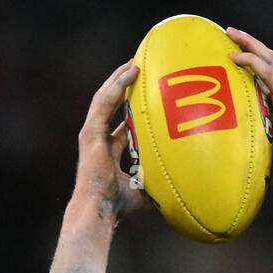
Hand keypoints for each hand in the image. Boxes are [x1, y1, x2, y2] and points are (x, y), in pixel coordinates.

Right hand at [72, 59, 148, 220]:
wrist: (98, 210)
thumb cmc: (118, 206)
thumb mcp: (143, 189)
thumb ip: (156, 182)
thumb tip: (181, 186)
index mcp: (108, 151)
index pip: (120, 124)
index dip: (131, 109)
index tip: (146, 97)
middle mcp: (98, 139)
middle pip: (111, 104)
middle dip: (123, 86)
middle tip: (140, 69)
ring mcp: (92, 134)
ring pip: (106, 97)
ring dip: (120, 78)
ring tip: (135, 62)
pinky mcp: (90, 132)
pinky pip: (105, 102)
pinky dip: (117, 85)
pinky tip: (130, 71)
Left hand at [226, 27, 272, 189]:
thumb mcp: (265, 148)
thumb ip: (252, 142)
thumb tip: (232, 153)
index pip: (269, 72)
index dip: (254, 58)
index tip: (235, 52)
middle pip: (269, 58)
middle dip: (250, 42)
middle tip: (230, 33)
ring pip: (268, 58)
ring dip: (249, 44)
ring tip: (231, 35)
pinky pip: (266, 71)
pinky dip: (251, 60)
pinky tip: (236, 57)